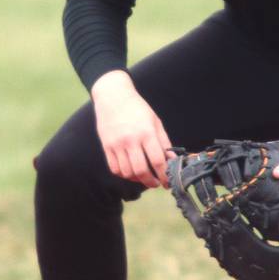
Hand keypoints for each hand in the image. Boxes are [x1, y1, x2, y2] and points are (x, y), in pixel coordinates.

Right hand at [90, 71, 172, 188]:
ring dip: (137, 179)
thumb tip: (172, 161)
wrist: (113, 96)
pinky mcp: (106, 146)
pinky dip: (124, 174)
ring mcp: (117, 144)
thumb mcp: (155, 121)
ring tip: (144, 177)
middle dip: (151, 182)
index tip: (167, 182)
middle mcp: (131, 140)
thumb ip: (164, 142)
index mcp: (146, 132)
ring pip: (127, 172)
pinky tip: (130, 171)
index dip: (164, 175)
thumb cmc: (137, 108)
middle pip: (141, 170)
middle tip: (156, 183)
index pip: (157, 160)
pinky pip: (115, 168)